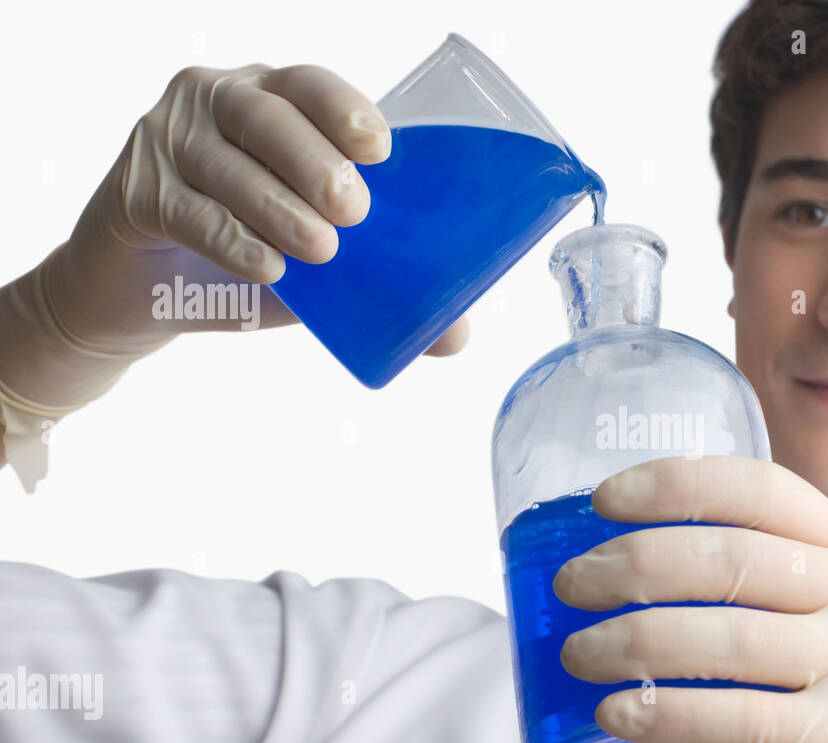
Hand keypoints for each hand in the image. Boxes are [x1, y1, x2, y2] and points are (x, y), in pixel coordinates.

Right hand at [42, 63, 466, 355]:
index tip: (380, 149)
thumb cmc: (242, 258)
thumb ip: (376, 282)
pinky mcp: (135, 190)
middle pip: (266, 116)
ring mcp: (167, 140)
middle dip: (315, 162)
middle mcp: (216, 103)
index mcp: (273, 100)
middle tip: (355, 211)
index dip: (343, 109)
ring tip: (320, 250)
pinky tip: (266, 269)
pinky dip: (230, 241)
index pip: (309, 85)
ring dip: (276, 207)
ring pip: (225, 164)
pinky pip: (187, 211)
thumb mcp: (315, 266)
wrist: (142, 295)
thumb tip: (456, 336)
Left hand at [552, 455, 827, 742]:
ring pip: (729, 637)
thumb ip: (772, 588)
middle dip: (635, 564)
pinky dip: (667, 712)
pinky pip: (741, 715)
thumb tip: (631, 574)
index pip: (762, 489)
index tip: (604, 499)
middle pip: (734, 557)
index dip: (675, 484)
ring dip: (633, 642)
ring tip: (577, 654)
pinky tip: (615, 713)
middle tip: (571, 584)